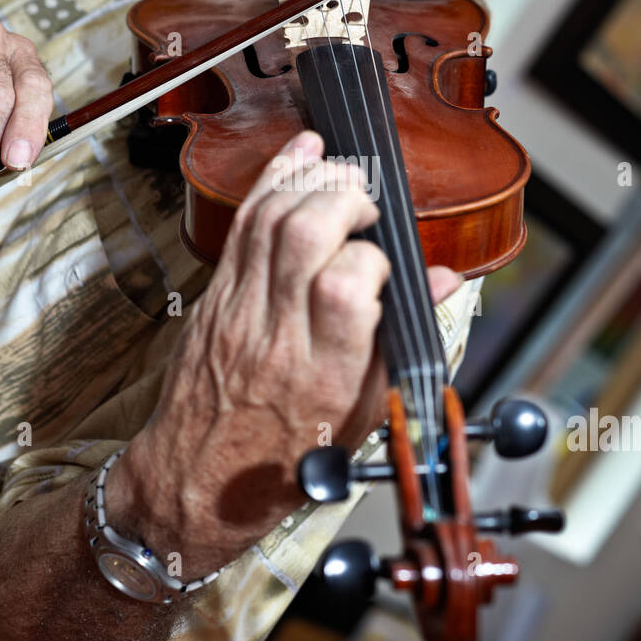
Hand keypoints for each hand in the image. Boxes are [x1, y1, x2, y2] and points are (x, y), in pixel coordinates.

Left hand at [112, 130, 460, 578]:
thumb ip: (401, 341)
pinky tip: (299, 158)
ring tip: (341, 175)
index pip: (347, 284)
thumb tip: (442, 282)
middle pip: (304, 236)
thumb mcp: (363, 415)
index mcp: (324, 374)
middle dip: (343, 198)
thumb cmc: (286, 458)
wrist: (198, 482)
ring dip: (309, 180)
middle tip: (366, 203)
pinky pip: (240, 226)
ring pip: (268, 221)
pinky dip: (271, 182)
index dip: (375, 256)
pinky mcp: (214, 298)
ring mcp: (238, 313)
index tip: (385, 263)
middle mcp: (277, 337)